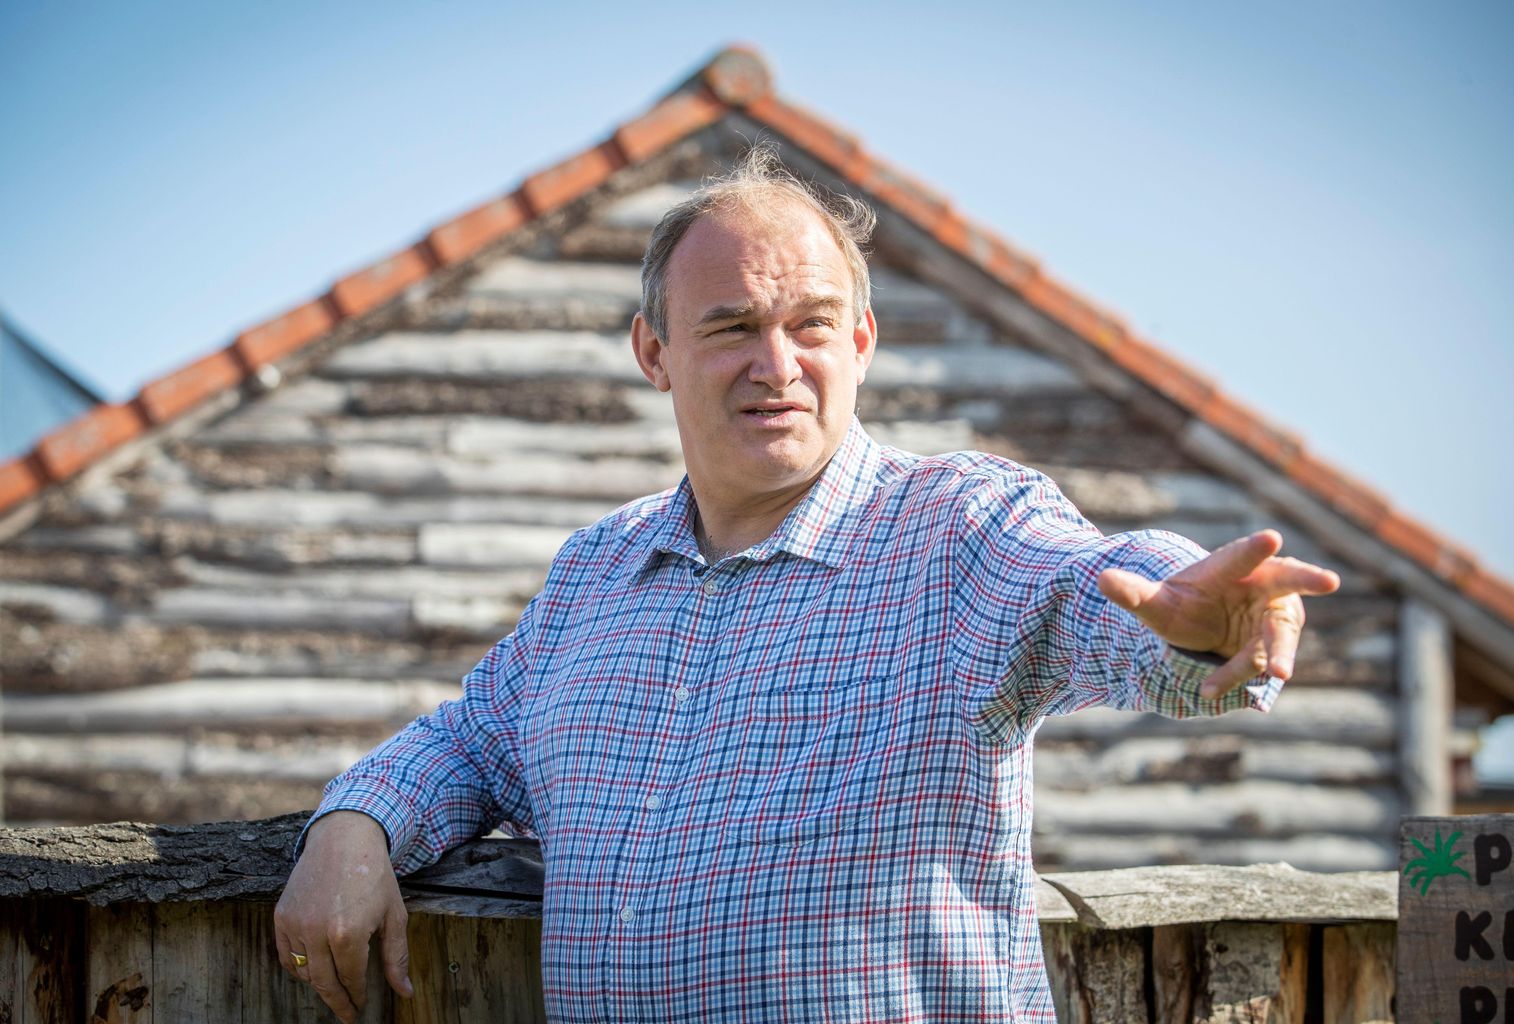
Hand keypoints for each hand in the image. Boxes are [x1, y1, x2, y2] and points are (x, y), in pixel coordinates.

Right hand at [274, 811, 413, 1021]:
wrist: (344, 838)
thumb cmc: (374, 875)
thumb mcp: (394, 915)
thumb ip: (396, 957)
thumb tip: (404, 993)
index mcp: (348, 933)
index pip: (351, 979)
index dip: (357, 996)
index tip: (360, 1008)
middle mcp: (317, 932)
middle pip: (324, 983)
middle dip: (338, 1002)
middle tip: (347, 1014)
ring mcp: (295, 924)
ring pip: (304, 972)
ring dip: (319, 985)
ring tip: (334, 990)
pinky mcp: (281, 916)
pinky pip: (286, 956)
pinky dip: (298, 968)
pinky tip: (313, 971)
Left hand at [1096, 529, 1339, 698]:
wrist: (1206, 629)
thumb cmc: (1183, 605)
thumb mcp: (1156, 603)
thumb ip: (1133, 592)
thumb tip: (1101, 579)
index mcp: (1230, 566)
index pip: (1241, 555)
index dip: (1254, 548)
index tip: (1272, 538)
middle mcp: (1261, 586)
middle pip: (1288, 579)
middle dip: (1307, 579)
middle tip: (1329, 580)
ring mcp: (1273, 617)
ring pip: (1278, 636)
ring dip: (1279, 654)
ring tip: (1279, 673)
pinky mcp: (1274, 646)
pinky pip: (1258, 664)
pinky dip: (1233, 676)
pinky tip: (1206, 690)